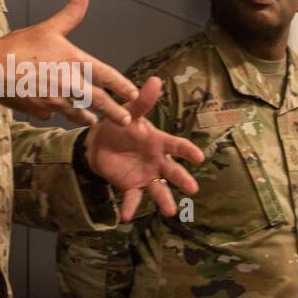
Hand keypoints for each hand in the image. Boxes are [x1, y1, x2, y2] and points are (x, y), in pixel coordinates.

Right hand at [0, 0, 138, 125]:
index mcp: (75, 62)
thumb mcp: (48, 28)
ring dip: (86, 117)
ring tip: (93, 121)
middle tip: (125, 120)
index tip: (133, 94)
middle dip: (114, 112)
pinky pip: (51, 115)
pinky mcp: (40, 111)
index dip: (122, 86)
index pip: (107, 76)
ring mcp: (56, 101)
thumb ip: (70, 15)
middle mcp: (70, 84)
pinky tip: (52, 113)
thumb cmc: (19, 47)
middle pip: (99, 102)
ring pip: (77, 113)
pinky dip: (54, 113)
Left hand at [84, 76, 203, 220]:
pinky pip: (132, 199)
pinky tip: (126, 217)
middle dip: (182, 179)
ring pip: (158, 190)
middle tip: (192, 189)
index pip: (177, 146)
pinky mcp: (131, 187)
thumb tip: (155, 80)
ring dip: (164, 201)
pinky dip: (129, 208)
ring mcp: (145, 176)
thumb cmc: (121, 126)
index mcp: (159, 142)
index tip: (199, 157)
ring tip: (170, 212)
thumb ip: (142, 101)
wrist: (98, 143)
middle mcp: (157, 162)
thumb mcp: (129, 112)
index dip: (188, 151)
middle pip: (172, 171)